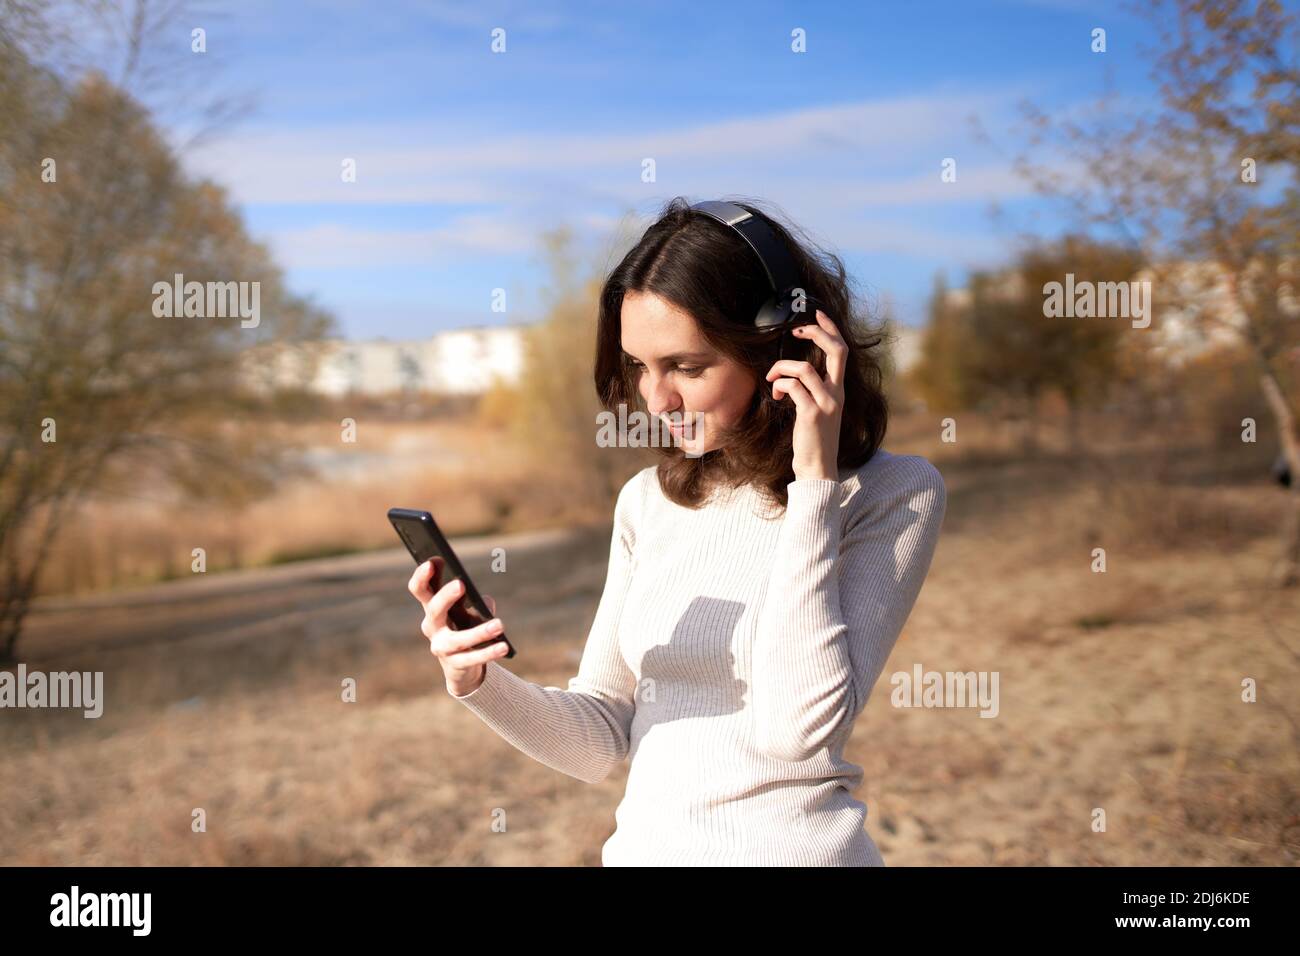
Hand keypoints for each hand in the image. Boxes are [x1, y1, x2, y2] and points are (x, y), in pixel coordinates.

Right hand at [406, 557, 507, 695]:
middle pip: (433, 609)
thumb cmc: (464, 629)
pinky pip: (472, 658)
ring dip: (479, 632)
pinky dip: (489, 652)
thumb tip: (485, 601)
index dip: (422, 576)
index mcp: (432, 608)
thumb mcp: (469, 612)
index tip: (433, 561)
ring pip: (457, 639)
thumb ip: (476, 602)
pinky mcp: (454, 664)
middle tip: (461, 584)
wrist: (461, 667)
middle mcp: (432, 627)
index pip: (420, 590)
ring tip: (499, 624)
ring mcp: (441, 647)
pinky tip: (503, 646)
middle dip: (445, 596)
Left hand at [764, 309, 845, 481]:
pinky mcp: (812, 413)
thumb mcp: (816, 409)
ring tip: (772, 379)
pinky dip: (780, 385)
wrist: (817, 467)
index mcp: (838, 389)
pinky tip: (776, 396)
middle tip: (797, 329)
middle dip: (816, 333)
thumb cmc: (812, 439)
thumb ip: (811, 390)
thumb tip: (792, 372)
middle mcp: (837, 393)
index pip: (842, 351)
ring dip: (781, 368)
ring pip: (803, 369)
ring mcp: (826, 403)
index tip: (817, 314)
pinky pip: (792, 387)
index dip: (831, 329)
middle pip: (836, 351)